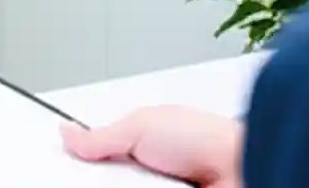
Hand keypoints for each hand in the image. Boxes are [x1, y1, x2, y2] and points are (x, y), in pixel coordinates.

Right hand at [60, 106, 242, 187]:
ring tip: (134, 182)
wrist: (241, 165)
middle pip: (105, 182)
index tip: (72, 170)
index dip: (83, 167)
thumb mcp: (139, 126)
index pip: (98, 163)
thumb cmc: (203, 138)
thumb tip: (67, 133)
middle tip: (114, 176)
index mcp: (138, 146)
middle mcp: (147, 175)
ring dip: (122, 185)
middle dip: (103, 179)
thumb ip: (100, 136)